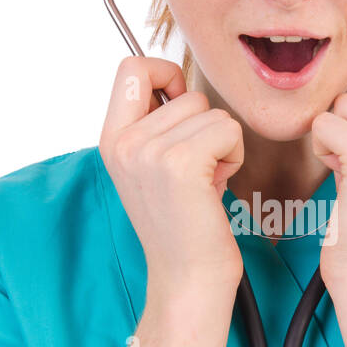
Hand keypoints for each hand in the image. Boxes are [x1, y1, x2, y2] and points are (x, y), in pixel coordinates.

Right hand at [99, 56, 244, 296]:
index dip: (165, 74)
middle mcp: (123, 142)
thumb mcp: (155, 166)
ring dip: (222, 145)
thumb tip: (178, 79)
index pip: (131, 67)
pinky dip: (235, 156)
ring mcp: (149, 151)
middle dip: (205, 125)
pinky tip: (217, 187)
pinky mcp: (181, 164)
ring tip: (206, 183)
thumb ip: (157, 124)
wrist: (187, 279)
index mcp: (111, 139)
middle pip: (185, 91)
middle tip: (197, 169)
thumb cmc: (184, 224)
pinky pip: (228, 129)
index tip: (180, 107)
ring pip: (211, 112)